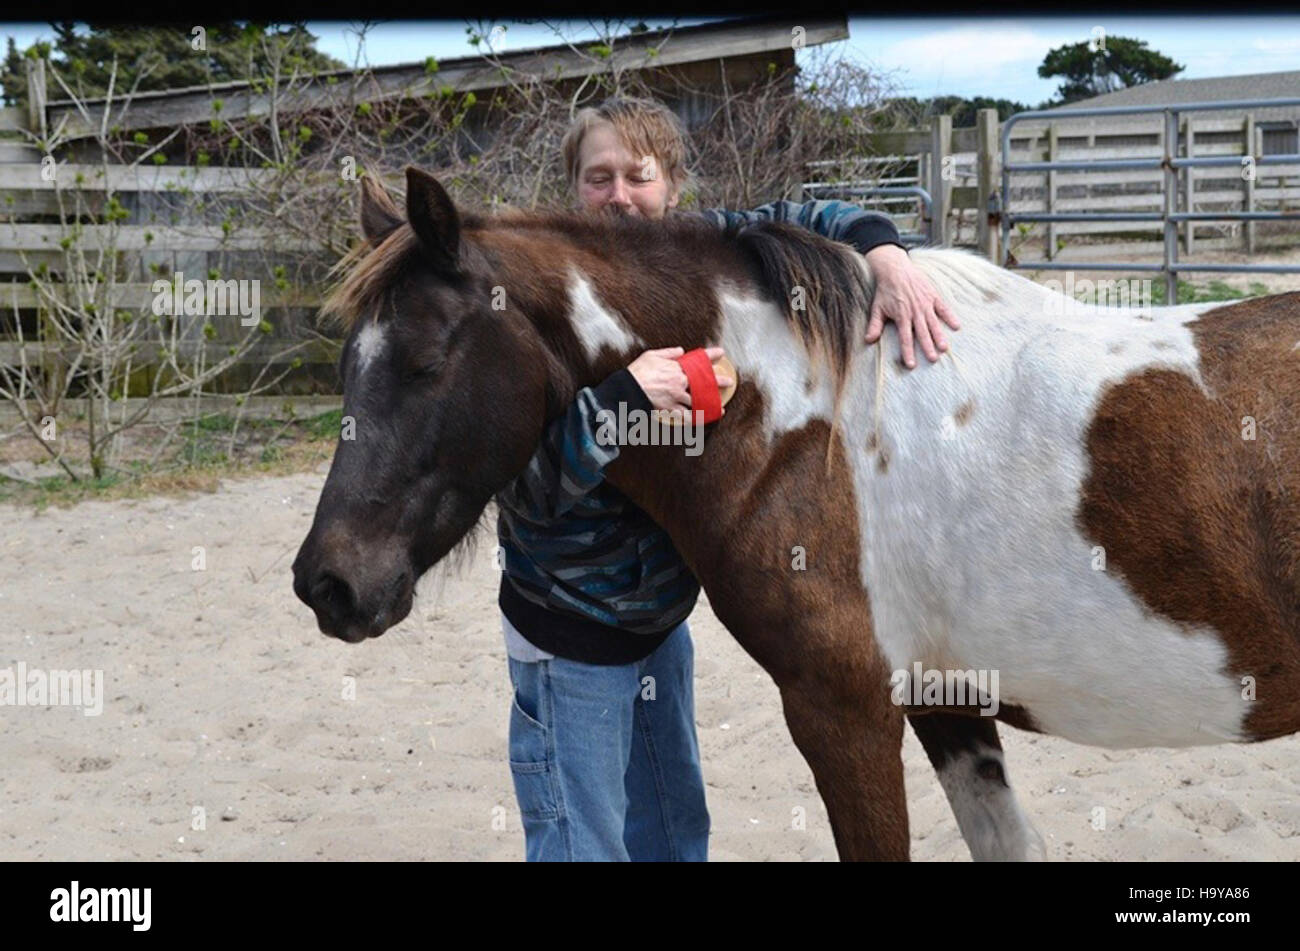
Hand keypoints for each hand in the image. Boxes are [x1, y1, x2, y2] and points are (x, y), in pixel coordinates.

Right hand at [627, 346, 733, 420]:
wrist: (628, 389)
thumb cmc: (638, 371)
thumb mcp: (652, 355)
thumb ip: (669, 353)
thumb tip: (680, 351)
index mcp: (676, 368)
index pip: (697, 360)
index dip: (711, 355)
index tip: (721, 353)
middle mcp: (680, 383)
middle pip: (703, 383)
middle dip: (718, 382)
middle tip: (729, 382)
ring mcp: (676, 397)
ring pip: (697, 402)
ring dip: (710, 405)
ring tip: (720, 408)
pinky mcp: (670, 409)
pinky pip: (685, 416)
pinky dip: (693, 419)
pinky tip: (700, 420)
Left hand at [863, 244, 960, 368]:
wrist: (895, 269)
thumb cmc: (885, 290)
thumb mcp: (877, 308)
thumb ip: (875, 325)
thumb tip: (868, 341)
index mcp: (901, 316)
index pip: (905, 338)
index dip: (908, 352)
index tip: (911, 364)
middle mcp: (915, 312)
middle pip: (922, 333)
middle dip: (927, 347)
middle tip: (933, 359)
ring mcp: (925, 304)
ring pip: (934, 323)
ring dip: (939, 336)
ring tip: (944, 348)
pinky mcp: (932, 296)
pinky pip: (943, 308)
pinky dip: (950, 316)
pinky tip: (956, 326)